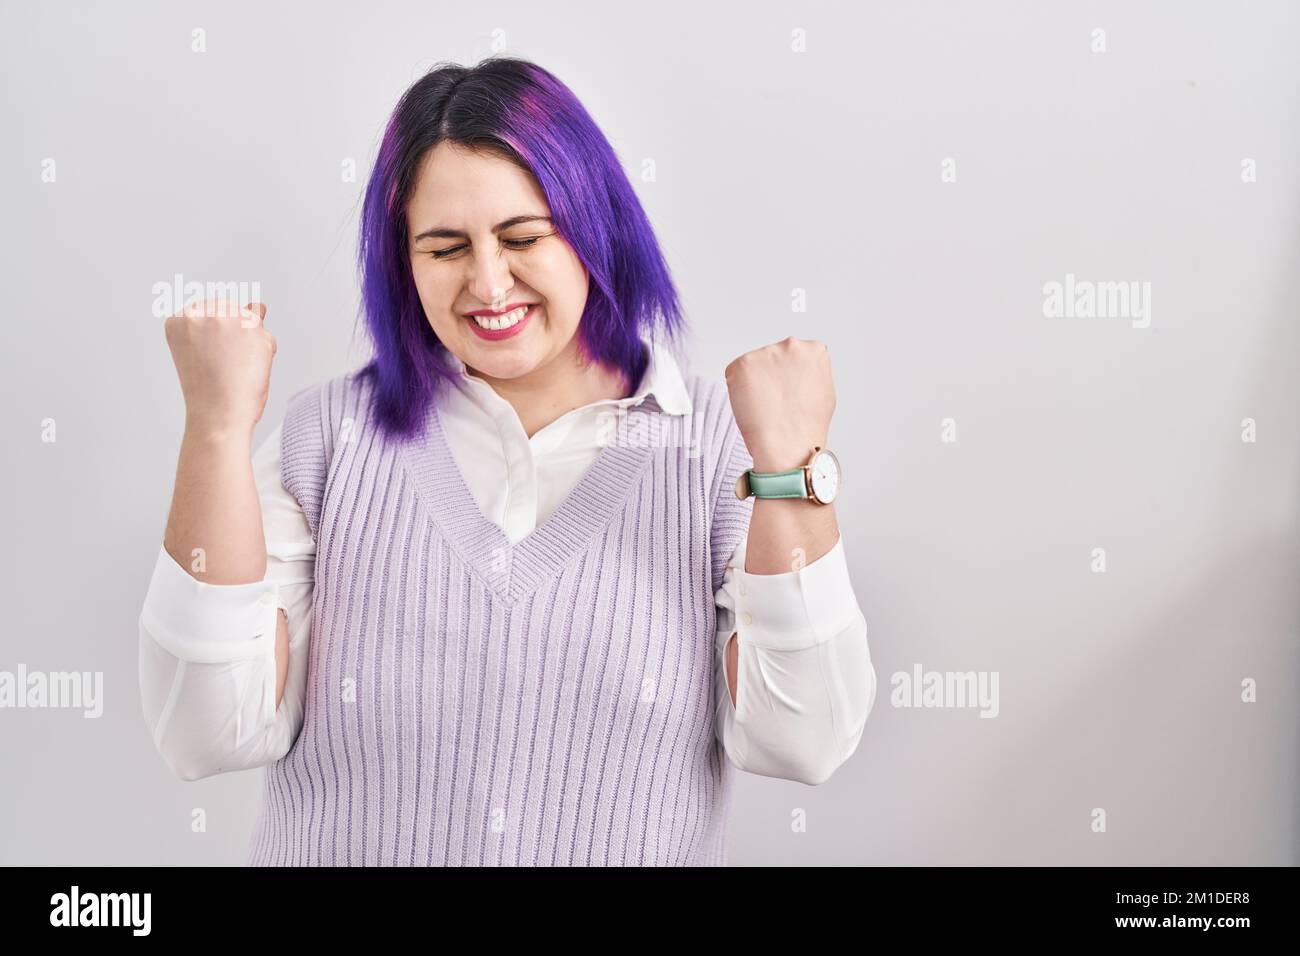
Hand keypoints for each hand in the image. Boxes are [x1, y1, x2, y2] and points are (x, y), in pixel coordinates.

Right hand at [164, 299, 276, 436]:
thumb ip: (226, 324)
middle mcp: (198, 311)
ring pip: (251, 322)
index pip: (211, 313)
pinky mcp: (249, 325)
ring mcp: (224, 316)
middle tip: (225, 365)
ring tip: (235, 367)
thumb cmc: (211, 392)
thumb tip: (258, 305)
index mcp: (178, 319)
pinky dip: (264, 354)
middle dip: (236, 337)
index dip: (218, 338)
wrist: (218, 415)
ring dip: (251, 345)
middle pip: (233, 312)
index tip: (214, 356)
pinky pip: (266, 336)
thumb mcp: (206, 352)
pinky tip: (248, 369)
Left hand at [723, 337, 834, 471]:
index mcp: (813, 350)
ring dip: (755, 383)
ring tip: (766, 406)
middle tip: (776, 401)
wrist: (787, 445)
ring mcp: (766, 353)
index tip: (788, 392)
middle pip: (772, 358)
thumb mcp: (824, 390)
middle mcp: (791, 344)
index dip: (788, 377)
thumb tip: (799, 370)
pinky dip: (738, 390)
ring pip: (753, 367)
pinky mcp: (742, 364)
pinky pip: (734, 375)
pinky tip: (752, 405)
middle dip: (770, 376)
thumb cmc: (807, 427)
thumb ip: (811, 373)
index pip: (794, 356)